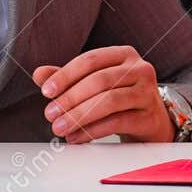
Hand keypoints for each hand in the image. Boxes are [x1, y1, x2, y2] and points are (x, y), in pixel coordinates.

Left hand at [31, 46, 172, 143]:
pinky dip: (93, 131)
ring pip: (109, 101)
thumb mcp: (94, 83)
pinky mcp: (150, 116)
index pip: (90, 60)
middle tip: (50, 114)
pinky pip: (118, 122)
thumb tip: (39, 74)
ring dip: (79, 116)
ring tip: (60, 128)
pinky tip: (77, 137)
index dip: (66, 75)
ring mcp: (148, 92)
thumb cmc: (120, 97)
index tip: (46, 91)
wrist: (151, 120)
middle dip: (70, 99)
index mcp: (123, 55)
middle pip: (99, 81)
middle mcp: (139, 69)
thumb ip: (67, 78)